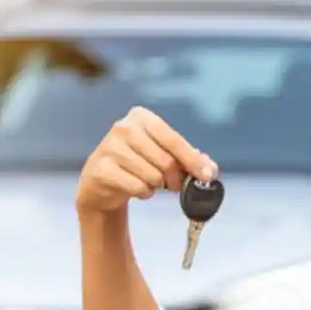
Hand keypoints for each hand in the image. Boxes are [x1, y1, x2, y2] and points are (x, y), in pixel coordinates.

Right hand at [75, 106, 217, 214]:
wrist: (101, 181)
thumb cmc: (137, 164)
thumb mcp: (162, 155)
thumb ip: (188, 158)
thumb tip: (210, 168)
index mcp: (142, 117)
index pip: (174, 140)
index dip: (192, 160)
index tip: (207, 175)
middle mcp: (124, 127)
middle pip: (165, 161)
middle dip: (175, 179)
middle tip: (173, 185)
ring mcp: (110, 147)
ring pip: (152, 176)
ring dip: (156, 186)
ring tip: (148, 182)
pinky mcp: (102, 169)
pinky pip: (137, 187)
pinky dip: (143, 193)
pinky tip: (135, 187)